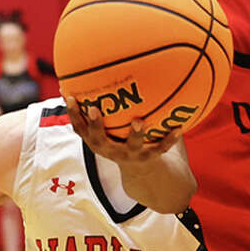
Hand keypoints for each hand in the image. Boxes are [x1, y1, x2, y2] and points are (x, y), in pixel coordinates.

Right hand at [64, 96, 182, 165]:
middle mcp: (110, 150)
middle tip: (94, 109)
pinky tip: (179, 128)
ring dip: (135, 134)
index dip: (73, 114)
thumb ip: (91, 108)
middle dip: (96, 125)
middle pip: (99, 139)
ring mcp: (130, 154)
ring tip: (138, 121)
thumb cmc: (118, 138)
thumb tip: (71, 82)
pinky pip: (160, 148)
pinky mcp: (149, 156)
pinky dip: (170, 139)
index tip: (70, 97)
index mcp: (97, 141)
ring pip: (131, 145)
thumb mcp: (103, 128)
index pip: (80, 129)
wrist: (140, 168)